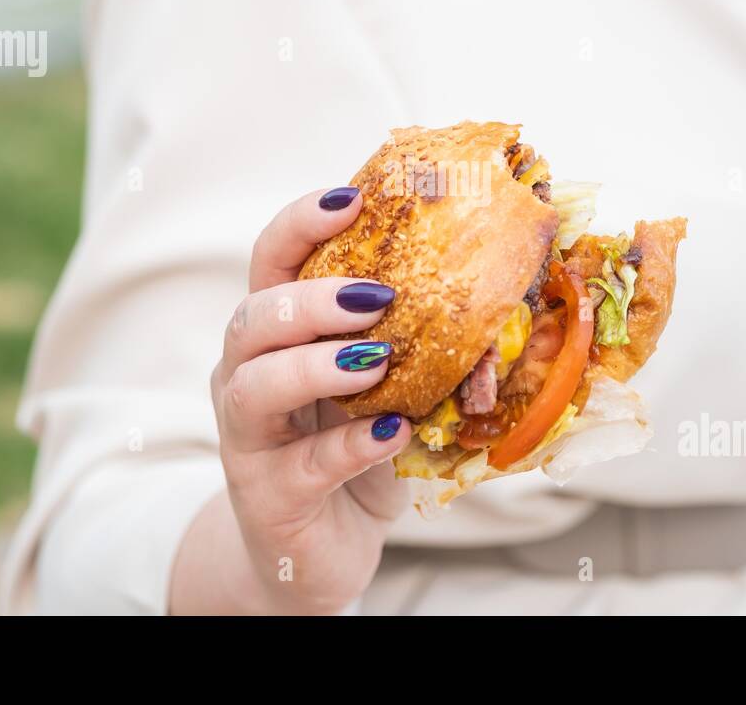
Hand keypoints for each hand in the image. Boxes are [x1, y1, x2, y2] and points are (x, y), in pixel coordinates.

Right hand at [204, 187, 411, 613]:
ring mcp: (249, 438)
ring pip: (255, 385)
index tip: (352, 198)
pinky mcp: (269, 496)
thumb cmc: (354, 449)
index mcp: (277, 336)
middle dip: (311, 299)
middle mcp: (247, 376)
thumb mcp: (385, 388)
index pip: (271, 261)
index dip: (301, 223)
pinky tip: (394, 433)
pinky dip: (352, 445)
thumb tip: (498, 290)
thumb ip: (412, 343)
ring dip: (317, 366)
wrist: (321, 548)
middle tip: (376, 297)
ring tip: (377, 361)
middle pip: (252, 316)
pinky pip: (304, 464)